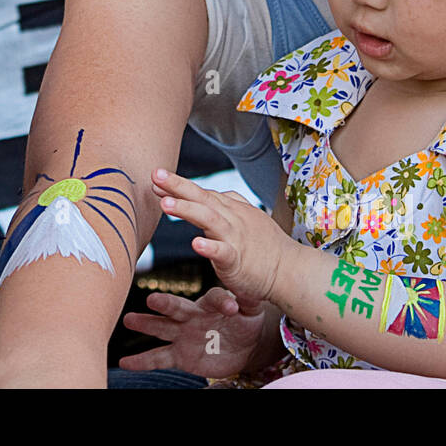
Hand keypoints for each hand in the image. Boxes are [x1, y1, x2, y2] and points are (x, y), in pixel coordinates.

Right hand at [120, 286, 271, 378]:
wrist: (240, 347)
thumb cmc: (244, 322)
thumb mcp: (252, 312)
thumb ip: (249, 302)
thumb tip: (254, 293)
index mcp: (211, 304)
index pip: (214, 298)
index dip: (222, 302)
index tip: (231, 308)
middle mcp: (192, 316)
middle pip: (177, 308)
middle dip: (166, 304)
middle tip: (153, 300)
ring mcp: (182, 335)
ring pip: (162, 328)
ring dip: (145, 324)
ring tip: (128, 320)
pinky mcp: (179, 356)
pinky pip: (159, 358)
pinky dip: (141, 361)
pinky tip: (124, 362)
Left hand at [153, 168, 292, 304]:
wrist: (290, 270)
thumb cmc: (266, 245)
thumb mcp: (247, 217)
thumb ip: (226, 204)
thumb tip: (208, 193)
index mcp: (231, 209)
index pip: (201, 193)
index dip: (178, 185)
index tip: (156, 177)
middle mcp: (231, 219)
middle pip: (202, 198)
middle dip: (178, 185)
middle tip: (156, 175)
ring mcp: (235, 238)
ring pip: (209, 219)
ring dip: (187, 209)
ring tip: (165, 203)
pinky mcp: (238, 260)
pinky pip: (223, 252)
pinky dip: (210, 247)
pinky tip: (196, 244)